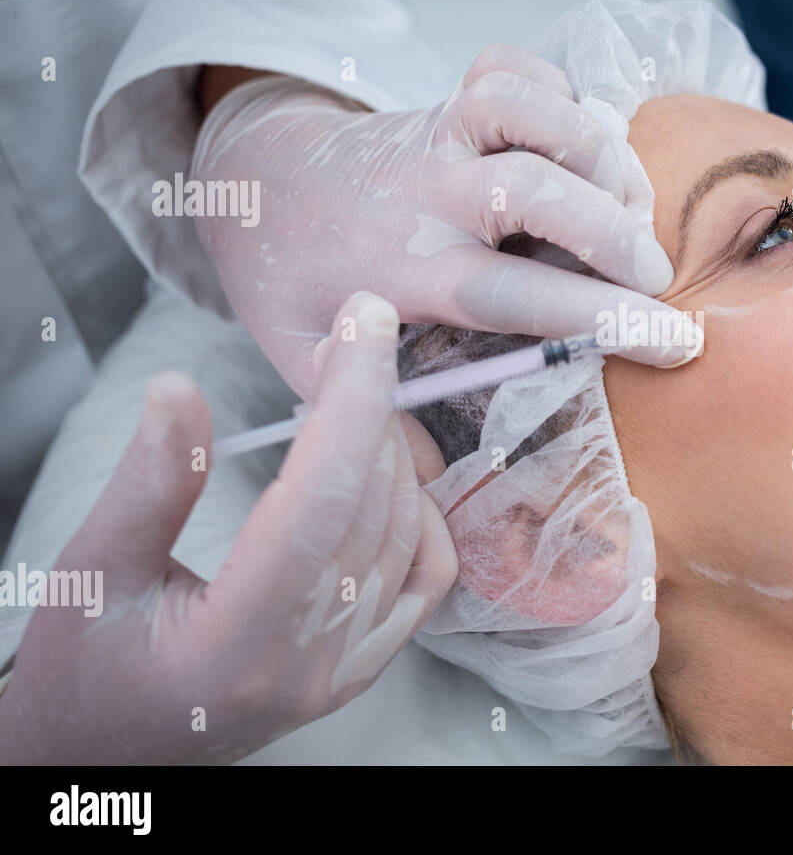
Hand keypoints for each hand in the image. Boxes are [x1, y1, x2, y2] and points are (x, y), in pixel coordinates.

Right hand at [0, 293, 455, 763]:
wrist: (105, 755)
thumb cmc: (84, 670)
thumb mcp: (91, 574)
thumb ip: (147, 485)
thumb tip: (178, 388)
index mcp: (234, 642)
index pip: (319, 501)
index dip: (350, 400)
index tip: (367, 322)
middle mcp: (308, 663)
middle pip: (370, 508)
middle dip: (373, 405)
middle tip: (357, 335)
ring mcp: (343, 673)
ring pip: (404, 537)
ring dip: (393, 451)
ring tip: (356, 392)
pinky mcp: (360, 669)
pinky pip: (424, 583)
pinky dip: (422, 516)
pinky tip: (392, 475)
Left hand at [192, 46, 700, 396]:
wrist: (254, 177)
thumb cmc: (290, 276)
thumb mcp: (302, 359)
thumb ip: (363, 409)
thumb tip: (427, 478)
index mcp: (403, 269)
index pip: (513, 293)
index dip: (600, 316)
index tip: (670, 341)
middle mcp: (427, 192)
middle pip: (534, 190)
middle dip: (614, 231)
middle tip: (655, 275)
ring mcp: (439, 132)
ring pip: (525, 106)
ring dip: (595, 147)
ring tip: (630, 200)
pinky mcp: (451, 97)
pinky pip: (516, 67)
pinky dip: (563, 93)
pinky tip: (583, 141)